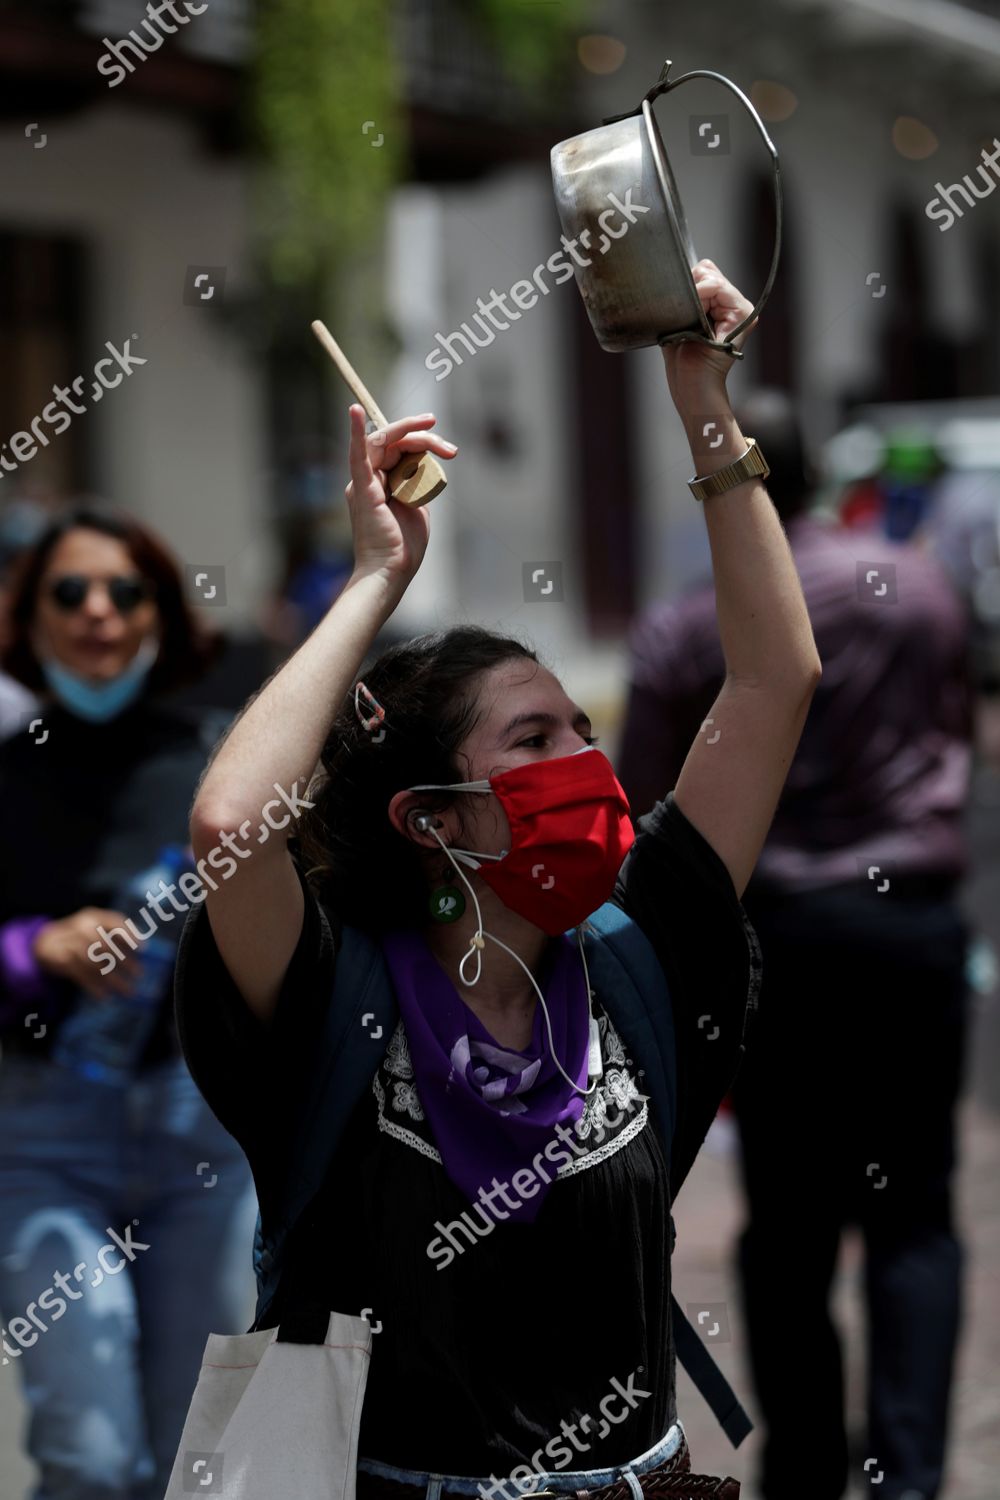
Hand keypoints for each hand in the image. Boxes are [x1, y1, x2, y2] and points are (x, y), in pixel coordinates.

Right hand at [33, 909, 140, 997]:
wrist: (44, 941)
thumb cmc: (79, 935)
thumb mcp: (95, 927)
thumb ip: (116, 933)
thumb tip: (142, 946)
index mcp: (93, 916)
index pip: (115, 922)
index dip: (130, 935)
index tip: (144, 948)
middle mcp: (81, 927)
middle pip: (106, 945)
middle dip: (125, 961)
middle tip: (139, 974)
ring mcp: (69, 943)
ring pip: (94, 963)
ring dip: (113, 979)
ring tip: (127, 990)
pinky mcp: (60, 960)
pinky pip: (80, 975)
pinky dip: (93, 987)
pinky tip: (105, 996)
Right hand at [345, 406, 457, 586]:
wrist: (392, 572)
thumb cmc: (403, 548)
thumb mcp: (417, 509)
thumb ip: (417, 488)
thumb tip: (426, 472)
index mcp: (380, 482)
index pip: (399, 449)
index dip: (420, 440)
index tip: (445, 445)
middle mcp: (368, 478)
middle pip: (394, 442)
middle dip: (424, 438)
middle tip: (449, 449)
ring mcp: (363, 482)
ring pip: (384, 442)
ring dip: (410, 433)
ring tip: (436, 433)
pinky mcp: (362, 489)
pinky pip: (357, 455)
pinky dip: (355, 432)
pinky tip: (354, 411)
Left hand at [663, 260, 757, 415]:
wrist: (691, 383)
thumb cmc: (682, 359)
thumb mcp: (679, 320)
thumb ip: (684, 296)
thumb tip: (678, 273)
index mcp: (720, 305)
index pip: (704, 272)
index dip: (688, 283)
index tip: (680, 306)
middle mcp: (733, 304)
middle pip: (707, 271)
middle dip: (691, 289)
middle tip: (687, 317)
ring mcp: (741, 308)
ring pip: (712, 277)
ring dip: (695, 296)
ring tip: (694, 322)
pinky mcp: (744, 313)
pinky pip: (719, 286)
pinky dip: (702, 294)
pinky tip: (698, 315)